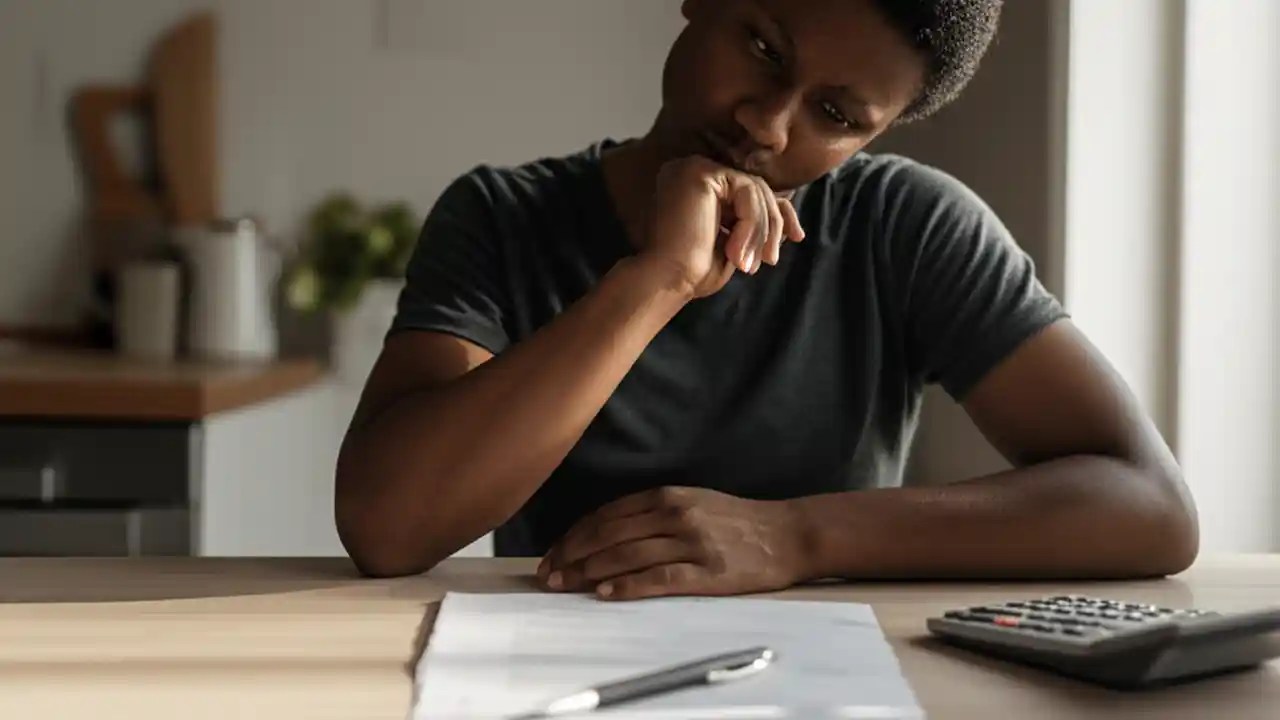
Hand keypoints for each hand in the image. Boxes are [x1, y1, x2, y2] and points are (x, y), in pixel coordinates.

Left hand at [536, 486, 809, 600]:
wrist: (788, 534)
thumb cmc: (737, 522)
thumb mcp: (692, 502)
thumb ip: (651, 514)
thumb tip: (603, 535)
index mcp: (668, 496)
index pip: (607, 515)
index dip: (574, 536)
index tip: (553, 554)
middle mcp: (676, 514)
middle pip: (610, 534)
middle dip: (572, 555)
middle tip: (548, 575)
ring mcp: (693, 542)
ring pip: (629, 554)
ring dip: (591, 571)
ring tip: (566, 585)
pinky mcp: (709, 571)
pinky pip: (661, 577)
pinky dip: (630, 585)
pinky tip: (608, 592)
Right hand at [641, 156, 804, 298]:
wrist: (667, 282)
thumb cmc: (693, 272)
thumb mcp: (735, 243)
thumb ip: (753, 223)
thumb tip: (787, 213)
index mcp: (696, 185)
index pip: (748, 188)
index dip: (776, 212)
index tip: (796, 236)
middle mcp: (692, 169)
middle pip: (755, 186)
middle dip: (772, 224)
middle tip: (771, 259)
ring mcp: (694, 167)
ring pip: (755, 189)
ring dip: (760, 231)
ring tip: (749, 264)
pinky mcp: (701, 173)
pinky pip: (747, 191)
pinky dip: (751, 225)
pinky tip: (737, 253)